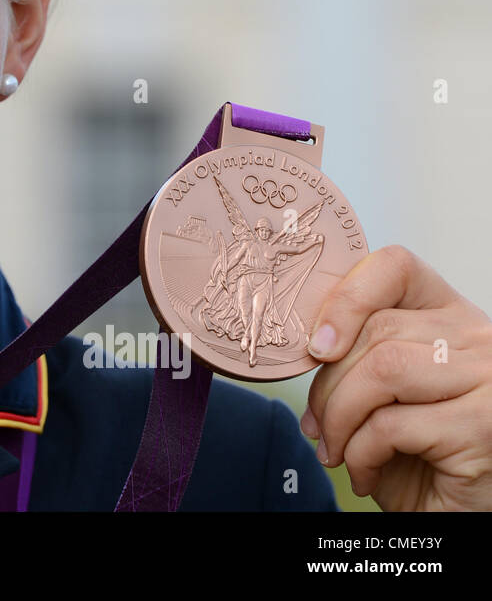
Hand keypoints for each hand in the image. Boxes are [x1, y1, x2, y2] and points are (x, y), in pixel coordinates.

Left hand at [301, 244, 491, 509]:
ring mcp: (488, 380)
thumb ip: (359, 355)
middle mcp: (479, 338)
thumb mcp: (387, 391)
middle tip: (317, 424)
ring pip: (382, 371)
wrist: (463, 508)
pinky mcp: (483, 427)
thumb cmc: (422, 451)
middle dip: (327, 383)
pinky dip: (360, 454)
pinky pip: (391, 426)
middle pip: (376, 330)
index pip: (395, 267)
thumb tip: (303, 347)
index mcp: (450, 316)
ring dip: (339, 418)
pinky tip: (365, 472)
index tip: (316, 346)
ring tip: (336, 450)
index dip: (346, 297)